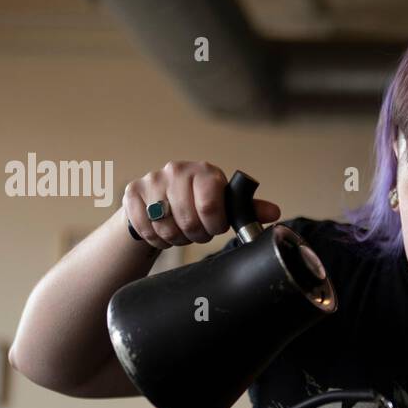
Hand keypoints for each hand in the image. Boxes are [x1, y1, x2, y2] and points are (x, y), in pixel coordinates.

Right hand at [122, 160, 279, 249]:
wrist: (160, 201)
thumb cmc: (198, 203)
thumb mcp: (224, 204)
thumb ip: (246, 209)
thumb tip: (274, 212)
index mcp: (205, 172)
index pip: (210, 206)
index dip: (214, 225)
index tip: (215, 227)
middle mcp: (177, 170)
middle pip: (188, 220)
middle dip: (196, 234)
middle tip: (198, 231)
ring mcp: (153, 180)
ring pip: (167, 227)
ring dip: (177, 238)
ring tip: (182, 230)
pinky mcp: (133, 192)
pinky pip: (146, 228)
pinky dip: (157, 238)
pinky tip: (163, 230)